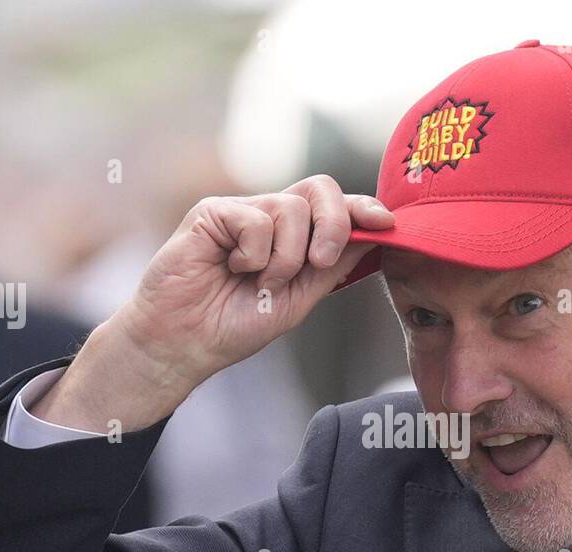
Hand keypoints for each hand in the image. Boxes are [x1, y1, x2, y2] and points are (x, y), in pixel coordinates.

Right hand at [32, 175, 393, 431]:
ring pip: (290, 209)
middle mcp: (270, 217)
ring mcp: (242, 211)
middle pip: (320, 189)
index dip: (362, 209)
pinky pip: (255, 218)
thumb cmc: (234, 325)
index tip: (386, 223)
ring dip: (285, 256)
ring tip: (260, 280)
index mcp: (295, 237)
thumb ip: (333, 268)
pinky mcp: (213, 212)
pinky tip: (231, 267)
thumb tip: (374, 237)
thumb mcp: (298, 300)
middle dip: (333, 224)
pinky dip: (253, 253)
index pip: (335, 208)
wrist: (185, 342)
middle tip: (321, 261)